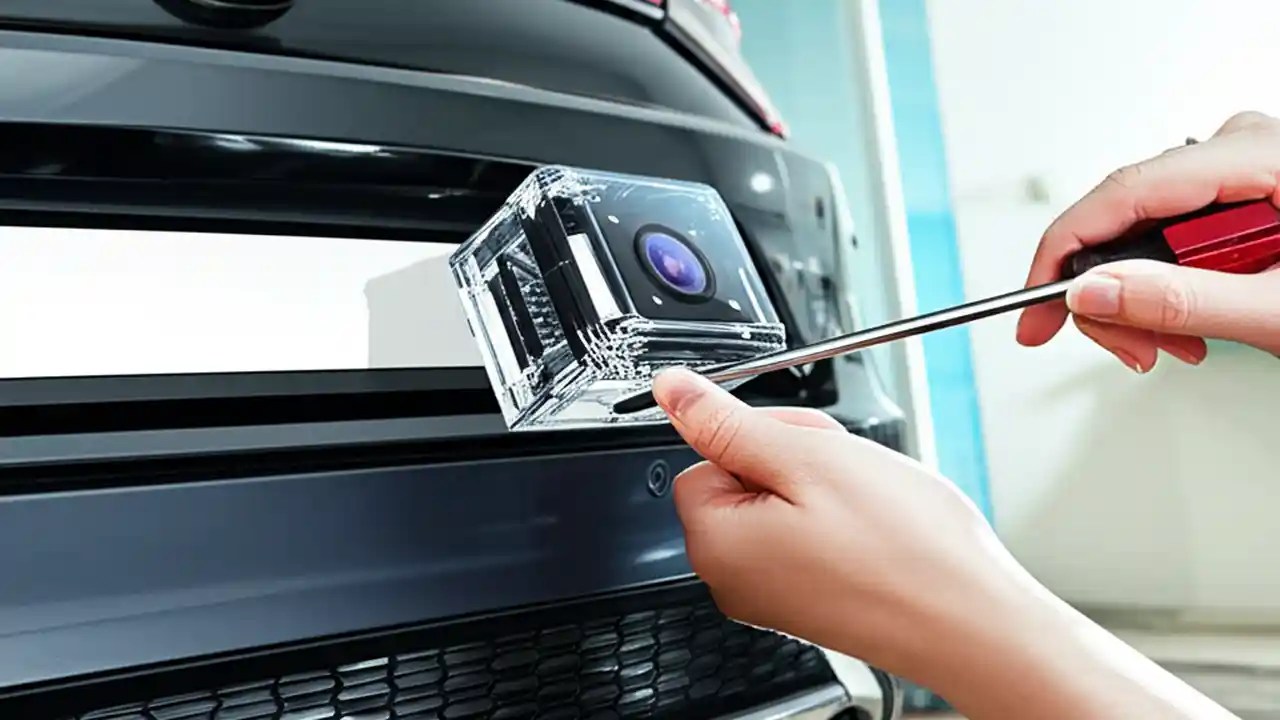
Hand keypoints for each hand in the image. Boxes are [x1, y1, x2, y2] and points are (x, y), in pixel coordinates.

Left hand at [654, 368, 1235, 719]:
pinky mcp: (807, 602)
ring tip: (868, 501)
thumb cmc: (904, 551)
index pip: (701, 457)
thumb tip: (669, 392)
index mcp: (717, 544)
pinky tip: (875, 527)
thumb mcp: (807, 457)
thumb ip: (725, 422)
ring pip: (778, 502)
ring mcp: (771, 595)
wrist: (975, 625)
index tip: (802, 446)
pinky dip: (837, 519)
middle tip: (844, 472)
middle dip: (791, 457)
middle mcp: (733, 579)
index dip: (756, 437)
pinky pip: (804, 535)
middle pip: (739, 478)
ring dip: (821, 484)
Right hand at [1017, 111, 1279, 369]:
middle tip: (1132, 351)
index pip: (1122, 194)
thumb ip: (1181, 301)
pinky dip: (1174, 286)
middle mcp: (1245, 151)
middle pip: (1129, 217)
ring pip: (1148, 232)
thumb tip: (1092, 294)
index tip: (1033, 311)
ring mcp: (1245, 170)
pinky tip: (1196, 320)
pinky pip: (1176, 236)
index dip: (1061, 256)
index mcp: (1261, 157)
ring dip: (1147, 299)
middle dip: (1115, 295)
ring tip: (1181, 344)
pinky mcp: (1244, 195)